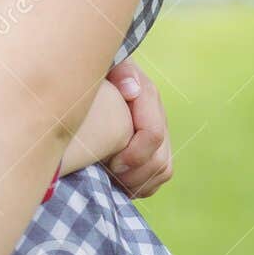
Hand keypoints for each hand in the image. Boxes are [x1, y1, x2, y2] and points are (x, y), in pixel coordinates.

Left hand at [103, 58, 172, 197]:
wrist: (91, 80)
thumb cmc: (91, 76)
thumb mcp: (102, 69)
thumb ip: (118, 74)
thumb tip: (131, 90)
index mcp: (146, 94)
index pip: (154, 135)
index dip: (135, 155)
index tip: (112, 164)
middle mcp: (157, 114)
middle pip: (160, 160)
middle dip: (134, 175)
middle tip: (109, 176)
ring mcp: (159, 131)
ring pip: (163, 170)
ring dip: (138, 182)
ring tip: (113, 181)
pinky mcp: (154, 146)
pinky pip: (159, 176)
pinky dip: (141, 185)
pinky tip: (119, 182)